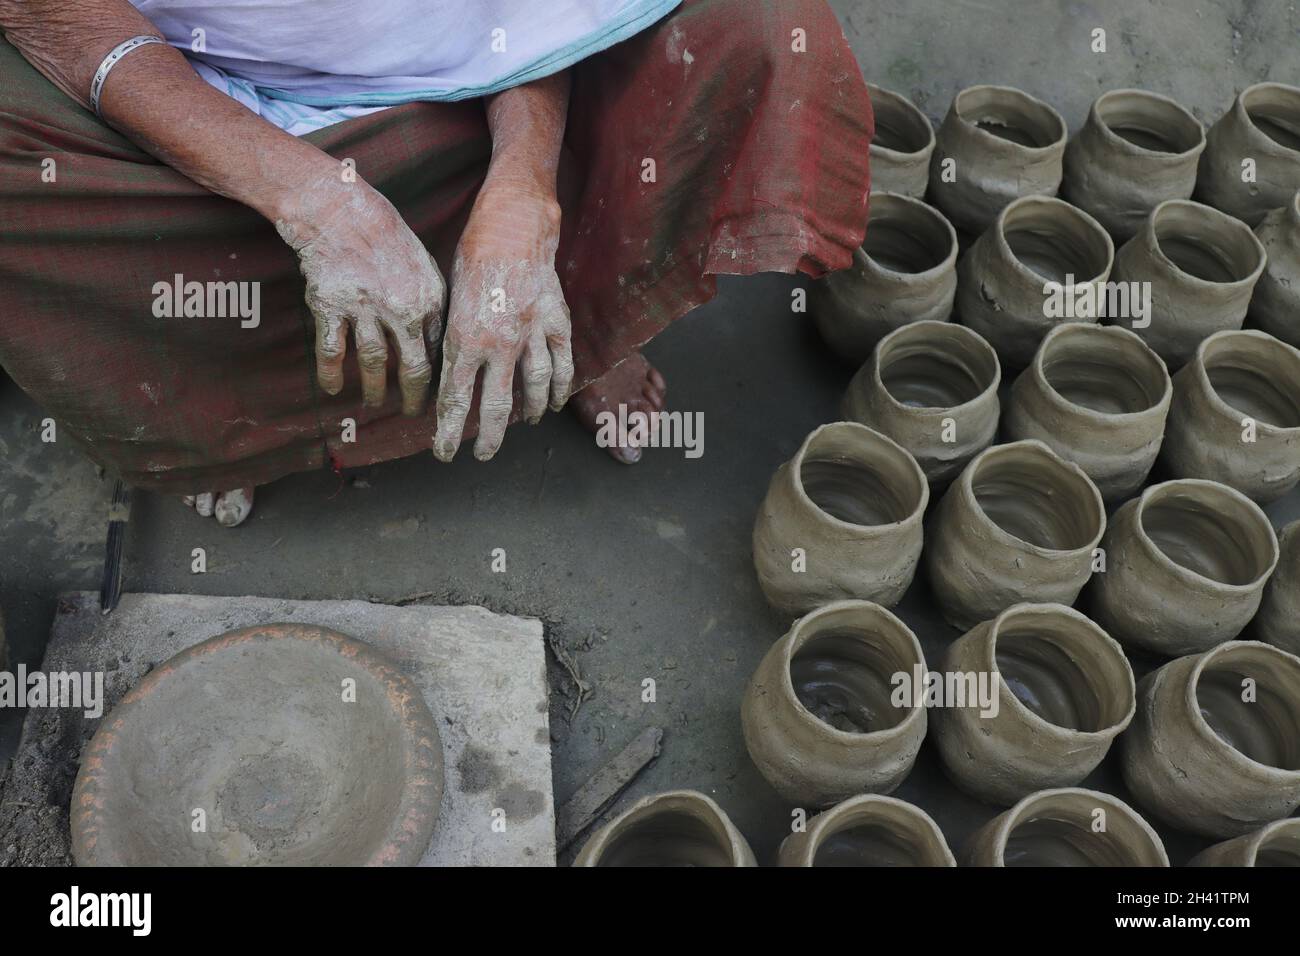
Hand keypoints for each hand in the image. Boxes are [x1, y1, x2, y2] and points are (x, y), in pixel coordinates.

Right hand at [276, 175, 446, 415]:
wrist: (341, 210)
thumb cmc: (385, 235)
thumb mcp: (424, 266)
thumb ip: (432, 303)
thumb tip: (438, 341)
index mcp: (431, 299)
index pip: (440, 351)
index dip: (440, 378)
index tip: (439, 395)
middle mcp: (402, 308)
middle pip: (414, 367)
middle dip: (415, 398)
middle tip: (413, 415)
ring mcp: (366, 309)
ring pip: (375, 364)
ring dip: (376, 390)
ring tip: (375, 404)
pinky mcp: (331, 307)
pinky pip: (333, 350)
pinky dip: (332, 374)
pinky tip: (333, 390)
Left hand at [433, 183, 572, 460]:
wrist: (512, 226)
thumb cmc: (472, 258)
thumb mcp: (448, 302)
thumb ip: (452, 343)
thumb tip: (449, 377)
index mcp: (463, 339)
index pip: (454, 401)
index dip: (447, 433)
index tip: (443, 453)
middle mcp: (498, 343)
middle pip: (494, 406)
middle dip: (487, 438)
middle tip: (483, 455)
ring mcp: (532, 334)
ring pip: (533, 390)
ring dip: (529, 413)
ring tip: (525, 424)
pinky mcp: (557, 322)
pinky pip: (562, 366)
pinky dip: (559, 389)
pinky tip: (554, 402)